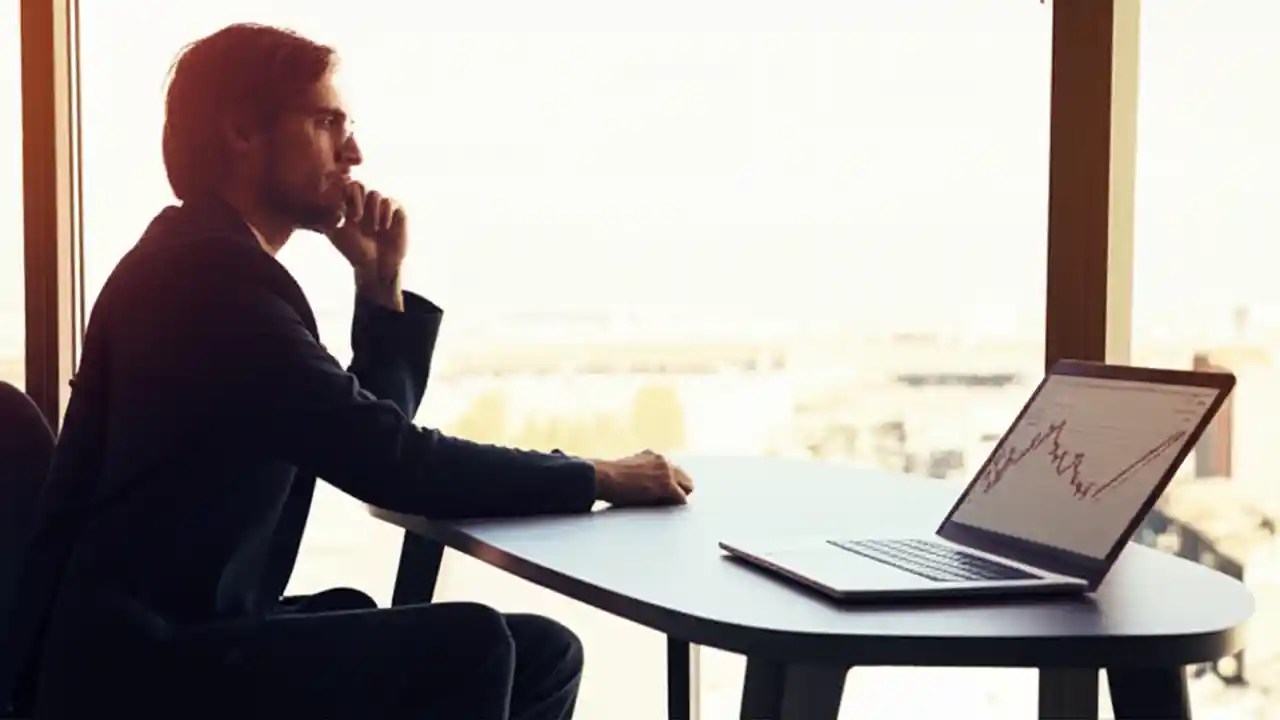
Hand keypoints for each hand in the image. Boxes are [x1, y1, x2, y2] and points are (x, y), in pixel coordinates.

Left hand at [324, 181, 407, 309]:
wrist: (377, 265)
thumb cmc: (355, 251)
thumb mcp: (336, 233)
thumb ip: (329, 216)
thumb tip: (327, 201)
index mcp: (347, 204)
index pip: (343, 187)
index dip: (342, 196)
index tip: (344, 214)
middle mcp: (364, 202)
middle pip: (358, 185)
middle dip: (356, 201)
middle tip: (356, 219)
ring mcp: (380, 206)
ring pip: (374, 194)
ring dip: (371, 212)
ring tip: (372, 230)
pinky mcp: (396, 211)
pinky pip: (390, 202)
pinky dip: (386, 214)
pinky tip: (383, 229)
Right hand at [591, 450, 693, 506]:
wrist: (604, 477)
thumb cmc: (608, 478)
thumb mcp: (625, 470)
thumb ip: (638, 473)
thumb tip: (641, 486)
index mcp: (651, 455)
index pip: (671, 469)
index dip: (669, 483)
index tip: (661, 494)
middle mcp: (662, 460)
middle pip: (683, 477)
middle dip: (678, 489)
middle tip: (668, 502)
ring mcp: (666, 471)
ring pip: (686, 486)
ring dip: (677, 496)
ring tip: (665, 506)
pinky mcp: (666, 485)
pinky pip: (681, 498)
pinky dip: (675, 505)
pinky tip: (664, 509)